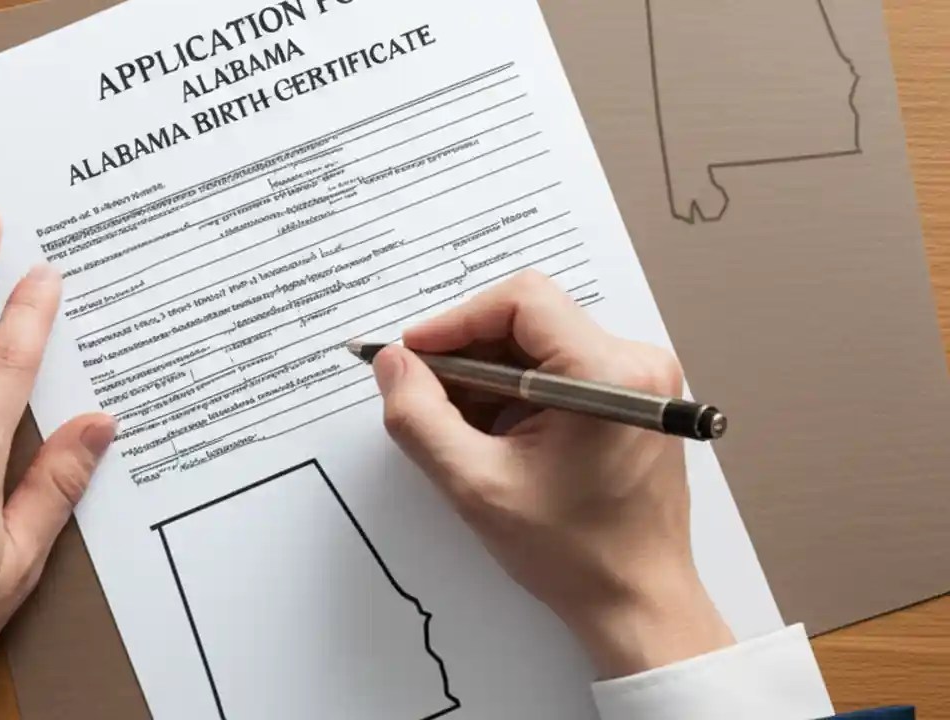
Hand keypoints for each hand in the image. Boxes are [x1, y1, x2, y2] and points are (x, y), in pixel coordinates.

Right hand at [373, 271, 733, 677]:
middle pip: (530, 319)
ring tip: (462, 427)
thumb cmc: (574, 553)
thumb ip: (420, 418)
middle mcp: (636, 363)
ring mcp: (641, 380)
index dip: (457, 321)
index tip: (413, 354)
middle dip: (468, 354)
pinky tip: (495, 435)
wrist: (638, 600)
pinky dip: (517, 390)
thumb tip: (392, 364)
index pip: (522, 301)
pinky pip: (561, 368)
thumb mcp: (476, 486)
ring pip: (541, 343)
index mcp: (609, 375)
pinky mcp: (635, 397)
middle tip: (426, 395)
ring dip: (490, 375)